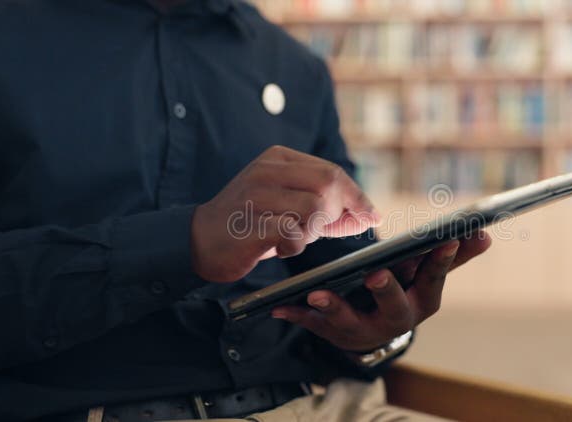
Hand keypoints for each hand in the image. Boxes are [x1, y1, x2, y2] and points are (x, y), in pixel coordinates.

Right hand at [191, 146, 380, 281]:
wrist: (198, 240)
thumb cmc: (251, 223)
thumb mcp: (288, 204)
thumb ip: (325, 206)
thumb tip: (368, 214)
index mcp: (278, 158)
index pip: (332, 171)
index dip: (357, 195)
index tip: (372, 215)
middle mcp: (267, 170)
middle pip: (328, 183)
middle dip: (338, 212)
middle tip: (325, 231)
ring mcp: (256, 194)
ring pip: (315, 208)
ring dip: (314, 231)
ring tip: (294, 238)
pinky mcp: (251, 222)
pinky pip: (293, 233)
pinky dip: (296, 246)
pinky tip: (280, 248)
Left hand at [271, 233, 491, 351]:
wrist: (372, 330)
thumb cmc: (404, 292)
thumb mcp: (428, 275)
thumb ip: (454, 256)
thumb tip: (485, 232)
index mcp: (421, 301)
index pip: (433, 280)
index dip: (439, 262)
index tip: (445, 240)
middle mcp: (394, 320)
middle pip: (393, 306)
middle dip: (386, 290)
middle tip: (376, 274)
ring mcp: (362, 329)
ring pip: (348, 321)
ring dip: (333, 307)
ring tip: (318, 292)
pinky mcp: (332, 333)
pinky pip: (312, 325)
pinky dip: (297, 315)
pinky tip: (281, 305)